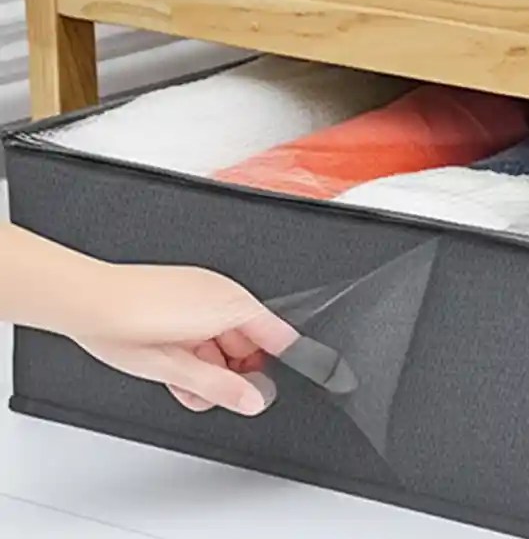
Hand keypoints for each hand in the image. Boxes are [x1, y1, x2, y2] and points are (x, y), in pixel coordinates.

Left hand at [68, 263, 298, 416]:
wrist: (84, 300)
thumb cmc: (123, 324)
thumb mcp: (176, 368)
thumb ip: (220, 386)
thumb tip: (253, 401)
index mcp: (231, 305)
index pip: (278, 336)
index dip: (275, 367)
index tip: (263, 391)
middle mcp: (221, 294)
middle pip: (249, 342)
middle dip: (234, 373)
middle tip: (215, 396)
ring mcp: (200, 293)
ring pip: (224, 339)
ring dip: (212, 367)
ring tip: (187, 386)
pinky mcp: (181, 296)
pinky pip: (205, 326)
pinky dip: (197, 351)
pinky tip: (176, 369)